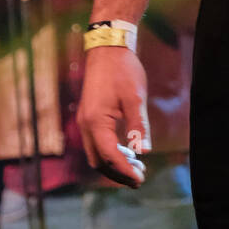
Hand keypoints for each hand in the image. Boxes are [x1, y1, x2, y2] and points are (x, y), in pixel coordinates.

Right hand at [78, 46, 150, 187]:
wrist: (107, 48)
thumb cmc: (123, 71)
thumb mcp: (135, 98)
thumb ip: (138, 126)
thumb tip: (144, 152)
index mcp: (95, 122)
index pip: (110, 156)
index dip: (125, 170)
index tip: (141, 180)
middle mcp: (85, 125)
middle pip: (99, 161)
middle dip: (118, 173)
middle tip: (140, 179)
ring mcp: (85, 121)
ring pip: (96, 154)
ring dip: (114, 163)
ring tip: (137, 167)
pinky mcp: (89, 116)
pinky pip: (96, 142)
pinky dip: (110, 152)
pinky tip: (128, 151)